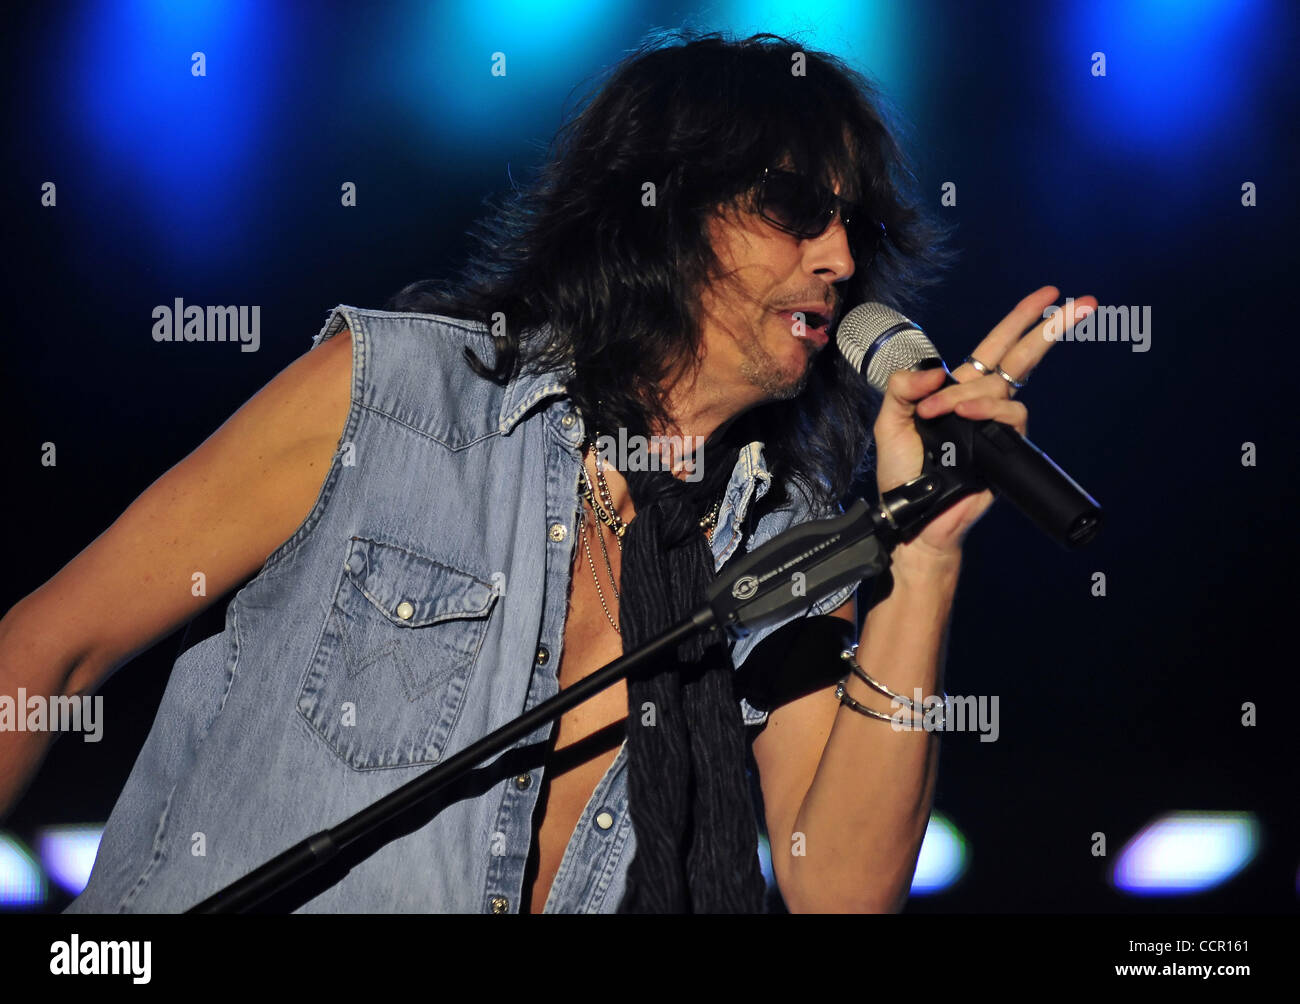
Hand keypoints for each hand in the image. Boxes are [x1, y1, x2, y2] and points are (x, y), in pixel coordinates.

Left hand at [872, 286, 1096, 565]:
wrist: (913, 514)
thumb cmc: (902, 472)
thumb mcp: (889, 421)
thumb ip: (903, 388)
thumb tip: (936, 371)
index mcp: (957, 390)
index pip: (995, 348)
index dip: (1020, 319)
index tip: (1048, 294)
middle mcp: (981, 403)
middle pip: (1022, 357)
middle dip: (1050, 328)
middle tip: (1081, 302)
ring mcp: (995, 425)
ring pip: (1002, 388)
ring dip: (970, 394)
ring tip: (937, 413)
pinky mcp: (1004, 447)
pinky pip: (1008, 417)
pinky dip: (986, 410)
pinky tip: (967, 414)